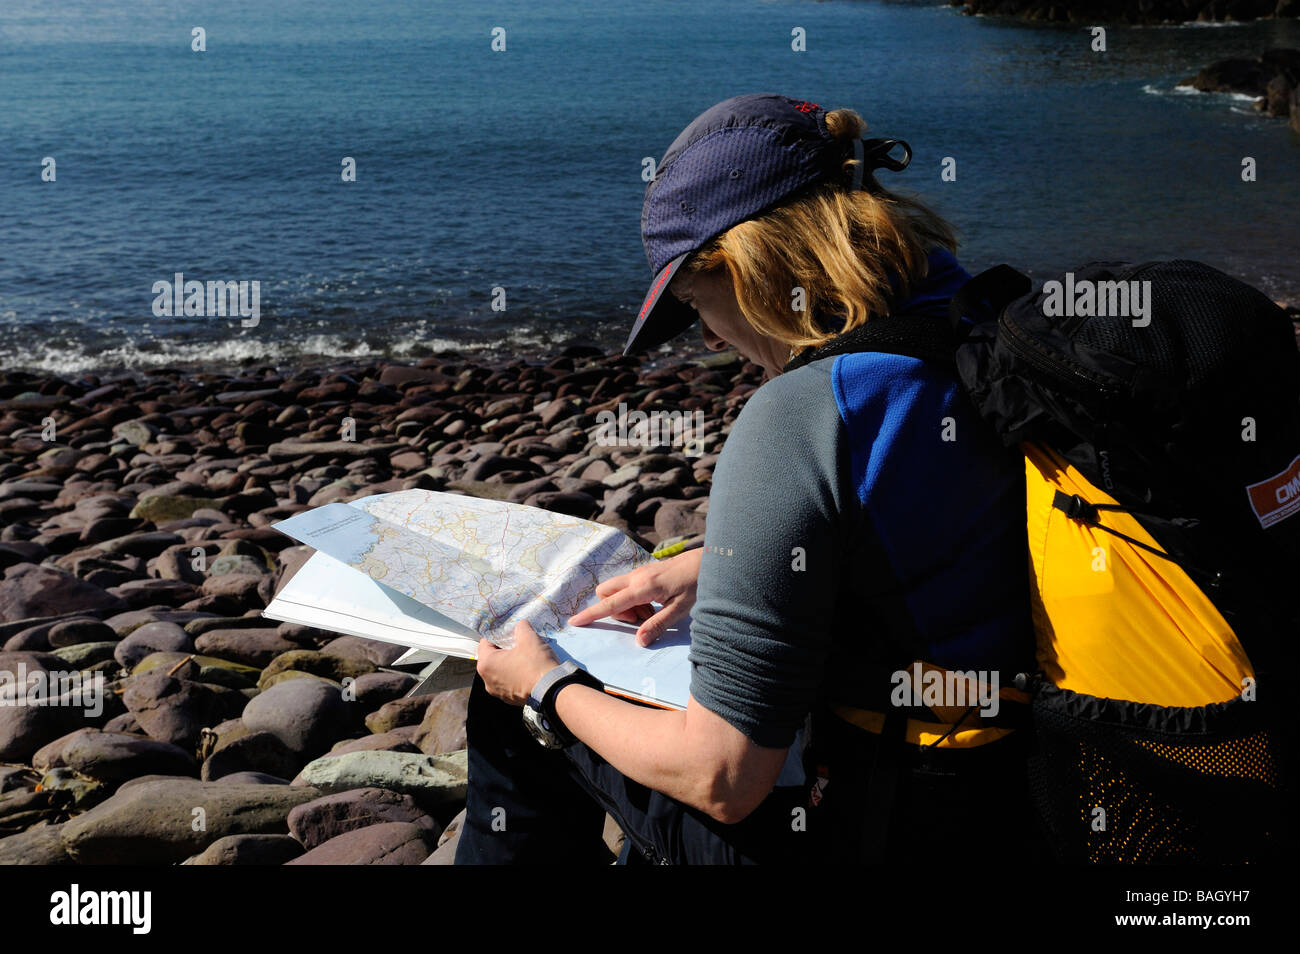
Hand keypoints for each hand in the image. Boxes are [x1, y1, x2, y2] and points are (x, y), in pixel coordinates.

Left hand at [476, 620, 559, 706]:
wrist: (551, 691)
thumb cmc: (535, 664)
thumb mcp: (529, 638)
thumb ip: (521, 627)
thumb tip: (520, 625)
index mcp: (486, 664)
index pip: (485, 643)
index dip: (497, 635)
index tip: (509, 632)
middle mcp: (487, 680)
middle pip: (492, 658)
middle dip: (504, 650)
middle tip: (518, 644)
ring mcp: (498, 692)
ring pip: (500, 671)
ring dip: (509, 664)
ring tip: (524, 658)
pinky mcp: (509, 700)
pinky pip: (508, 683)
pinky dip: (515, 676)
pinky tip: (528, 672)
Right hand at [567, 547, 701, 646]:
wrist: (707, 560)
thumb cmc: (696, 584)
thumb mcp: (680, 609)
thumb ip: (658, 625)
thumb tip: (639, 641)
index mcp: (643, 587)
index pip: (611, 604)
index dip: (592, 614)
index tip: (575, 621)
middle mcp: (636, 577)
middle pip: (605, 593)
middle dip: (613, 610)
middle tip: (639, 619)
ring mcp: (639, 573)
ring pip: (616, 591)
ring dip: (626, 607)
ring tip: (652, 613)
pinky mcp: (644, 572)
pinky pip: (627, 588)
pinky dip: (633, 600)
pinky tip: (654, 605)